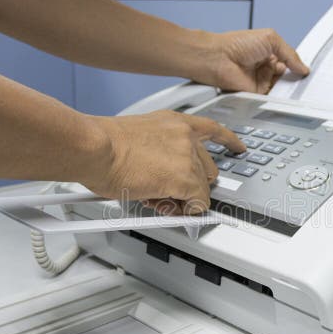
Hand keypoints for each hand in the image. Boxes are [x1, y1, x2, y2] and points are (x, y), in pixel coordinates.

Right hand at [83, 110, 244, 214]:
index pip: (212, 129)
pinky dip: (186, 211)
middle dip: (193, 183)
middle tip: (168, 193)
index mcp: (173, 122)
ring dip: (183, 199)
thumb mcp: (137, 138)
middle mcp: (185, 136)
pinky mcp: (185, 179)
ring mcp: (187, 157)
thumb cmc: (102, 144)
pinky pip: (197, 203)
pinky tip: (166, 208)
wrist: (95, 148)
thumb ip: (155, 153)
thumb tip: (156, 174)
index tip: (238, 147)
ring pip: (201, 188)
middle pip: (208, 168)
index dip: (228, 141)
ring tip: (155, 199)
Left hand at [197, 29, 309, 92]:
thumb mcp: (271, 39)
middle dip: (297, 80)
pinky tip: (288, 96)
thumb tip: (303, 68)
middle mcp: (265, 68)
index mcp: (269, 53)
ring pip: (281, 90)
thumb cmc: (237, 44)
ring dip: (290, 90)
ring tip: (300, 89)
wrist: (219, 59)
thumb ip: (290, 54)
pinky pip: (271, 99)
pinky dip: (279, 99)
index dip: (299, 67)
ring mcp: (260, 82)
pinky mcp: (255, 95)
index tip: (310, 72)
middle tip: (308, 82)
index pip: (289, 62)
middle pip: (287, 78)